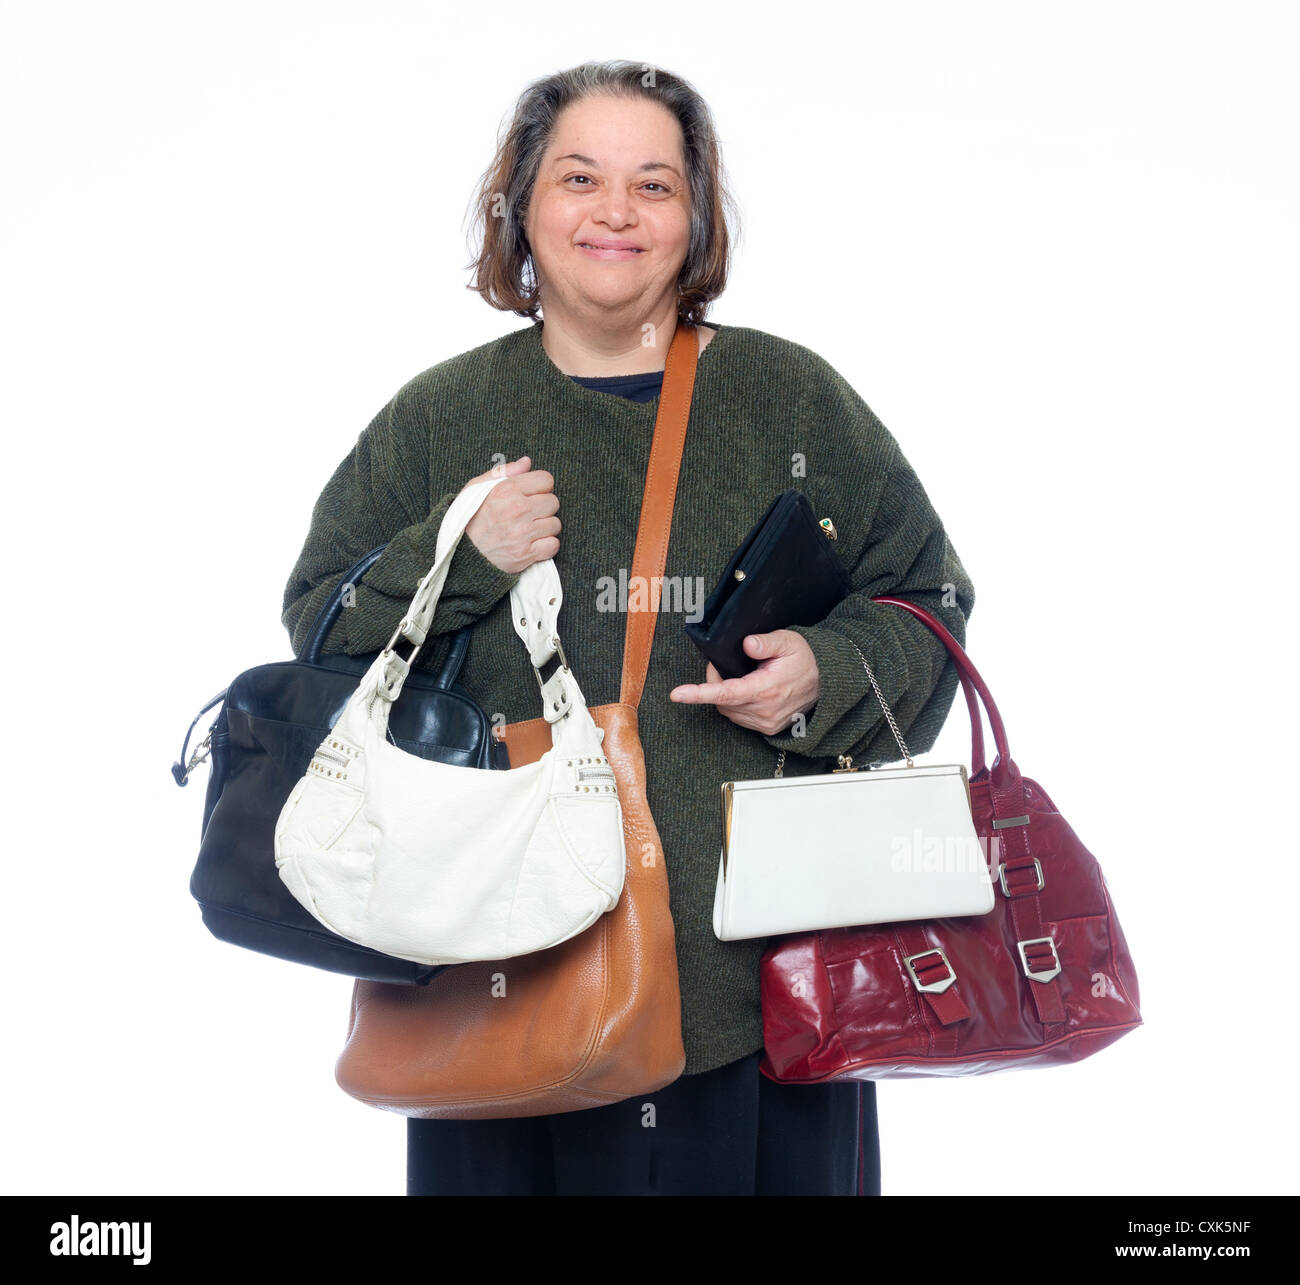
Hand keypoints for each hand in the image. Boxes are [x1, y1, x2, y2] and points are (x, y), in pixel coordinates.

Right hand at [462, 456, 559, 573]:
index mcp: (506, 490)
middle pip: (553, 502)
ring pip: (555, 524)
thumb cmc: (469, 519)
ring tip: (528, 530)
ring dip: (545, 528)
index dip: (540, 487)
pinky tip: (532, 544)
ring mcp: (523, 533)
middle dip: (543, 507)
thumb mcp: (476, 489)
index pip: (546, 480)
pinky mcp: (526, 554)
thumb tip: (527, 462)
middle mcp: (517, 509)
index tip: (531, 495)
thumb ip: (503, 472)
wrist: (460, 555)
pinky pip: (553, 545)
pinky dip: (546, 546)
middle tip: (528, 514)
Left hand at [669, 630, 819, 735]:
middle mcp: (764, 711)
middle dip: (714, 682)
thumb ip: (766, 642)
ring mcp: (766, 723)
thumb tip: (746, 644)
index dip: (698, 693)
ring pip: (728, 710)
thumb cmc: (806, 660)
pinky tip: (745, 691)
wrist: (828, 683)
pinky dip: (735, 704)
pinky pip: (739, 717)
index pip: (725, 693)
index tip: (677, 694)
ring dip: (724, 694)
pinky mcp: (768, 729)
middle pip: (721, 700)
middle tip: (723, 665)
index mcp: (766, 689)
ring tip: (738, 676)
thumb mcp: (789, 641)